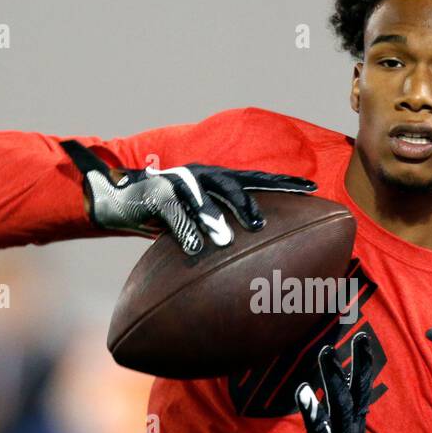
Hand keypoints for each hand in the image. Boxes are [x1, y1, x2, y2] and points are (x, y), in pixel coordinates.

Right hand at [62, 141, 316, 254]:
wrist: (117, 198)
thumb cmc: (167, 214)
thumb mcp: (198, 219)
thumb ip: (224, 229)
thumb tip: (261, 257)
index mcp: (218, 178)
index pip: (257, 179)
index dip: (285, 183)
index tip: (314, 190)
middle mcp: (202, 175)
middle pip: (232, 184)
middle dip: (249, 203)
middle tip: (262, 227)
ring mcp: (177, 181)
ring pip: (200, 196)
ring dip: (213, 218)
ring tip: (225, 241)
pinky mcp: (154, 193)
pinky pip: (172, 212)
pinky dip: (183, 229)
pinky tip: (193, 249)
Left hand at [249, 333, 393, 432]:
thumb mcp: (347, 429)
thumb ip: (341, 400)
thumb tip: (340, 369)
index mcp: (353, 424)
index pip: (360, 389)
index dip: (362, 364)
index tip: (364, 337)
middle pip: (344, 402)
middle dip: (335, 377)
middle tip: (327, 350)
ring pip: (323, 429)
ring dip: (312, 410)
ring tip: (303, 388)